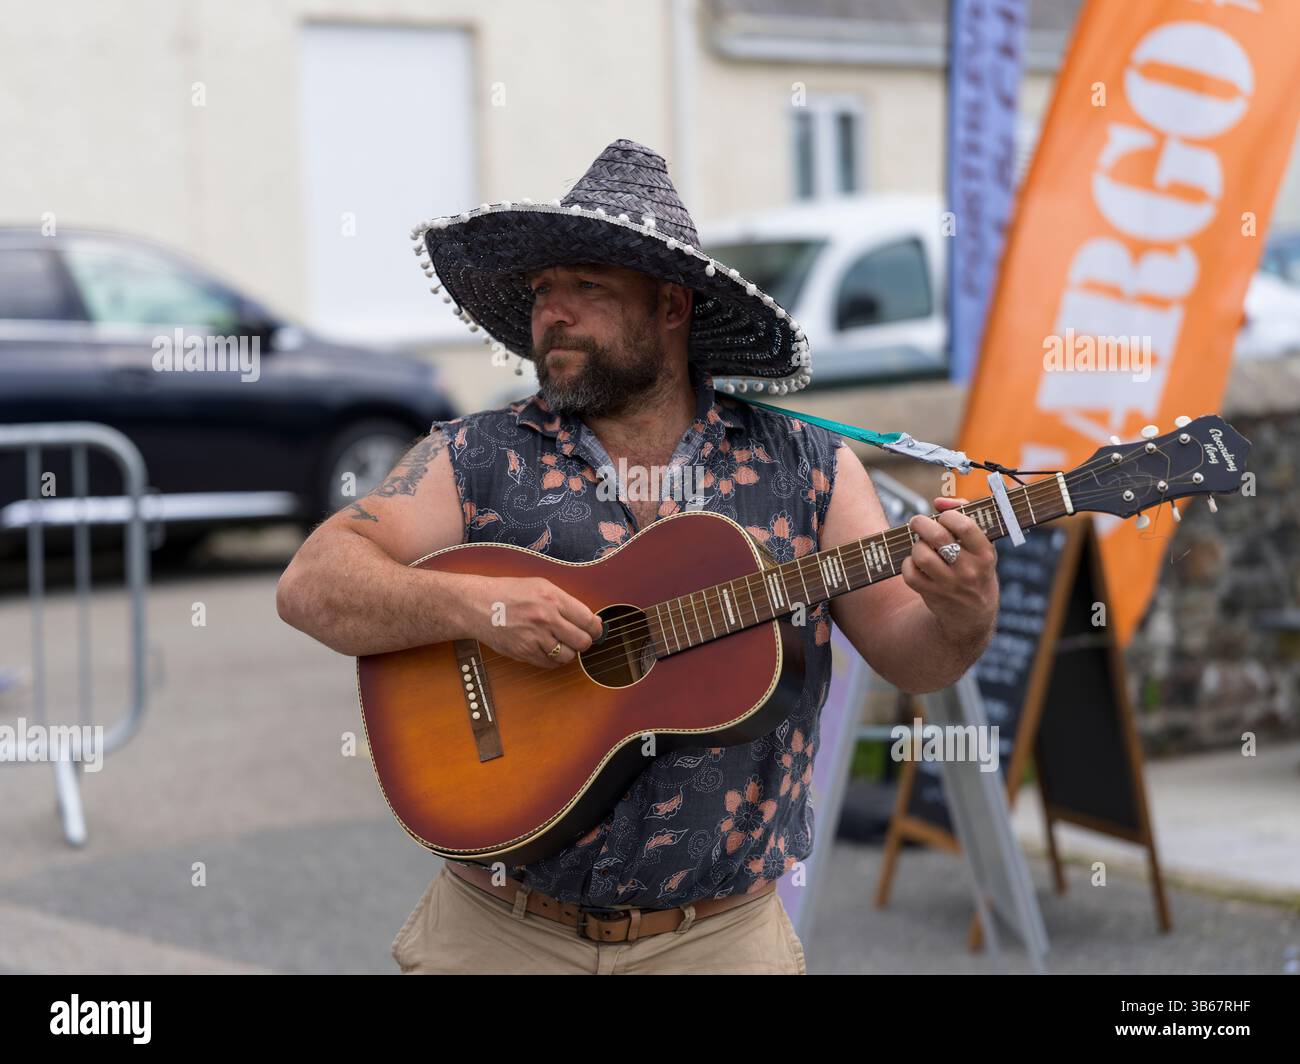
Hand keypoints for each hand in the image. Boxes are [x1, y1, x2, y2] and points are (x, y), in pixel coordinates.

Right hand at [461, 575, 603, 668]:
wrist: (478, 605)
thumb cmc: (509, 592)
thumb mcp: (540, 586)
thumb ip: (566, 602)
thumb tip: (592, 621)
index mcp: (553, 598)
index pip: (588, 620)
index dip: (596, 628)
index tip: (595, 630)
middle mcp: (546, 618)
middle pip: (583, 641)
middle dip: (584, 642)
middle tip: (578, 638)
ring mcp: (535, 637)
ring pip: (568, 656)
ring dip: (568, 652)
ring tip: (559, 643)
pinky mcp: (524, 652)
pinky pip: (550, 664)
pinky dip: (552, 659)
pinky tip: (546, 648)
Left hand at [901, 497, 998, 648]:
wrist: (972, 617)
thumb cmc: (976, 570)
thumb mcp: (982, 547)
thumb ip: (965, 516)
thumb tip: (939, 502)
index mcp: (986, 554)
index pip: (965, 526)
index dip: (948, 515)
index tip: (943, 517)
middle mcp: (969, 570)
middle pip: (937, 537)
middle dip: (921, 523)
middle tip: (917, 522)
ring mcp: (949, 585)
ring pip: (921, 555)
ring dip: (916, 545)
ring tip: (920, 545)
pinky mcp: (931, 595)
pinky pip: (910, 574)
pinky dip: (907, 564)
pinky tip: (915, 563)